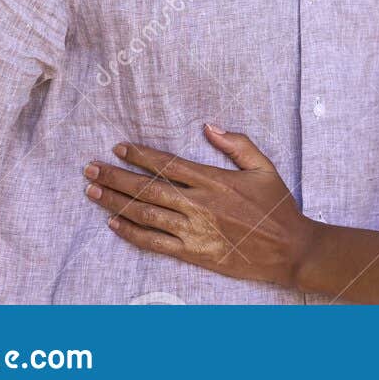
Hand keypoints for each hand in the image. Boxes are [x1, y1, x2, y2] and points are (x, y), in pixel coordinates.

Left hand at [83, 125, 318, 288]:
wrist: (289, 250)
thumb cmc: (277, 207)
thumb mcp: (264, 168)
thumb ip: (237, 144)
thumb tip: (209, 127)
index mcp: (215, 181)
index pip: (168, 164)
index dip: (140, 155)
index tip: (118, 147)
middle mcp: (199, 205)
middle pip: (148, 188)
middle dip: (115, 176)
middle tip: (90, 168)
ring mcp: (194, 230)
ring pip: (145, 213)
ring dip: (115, 201)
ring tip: (92, 191)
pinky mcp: (193, 252)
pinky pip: (154, 242)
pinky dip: (131, 233)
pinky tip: (113, 223)